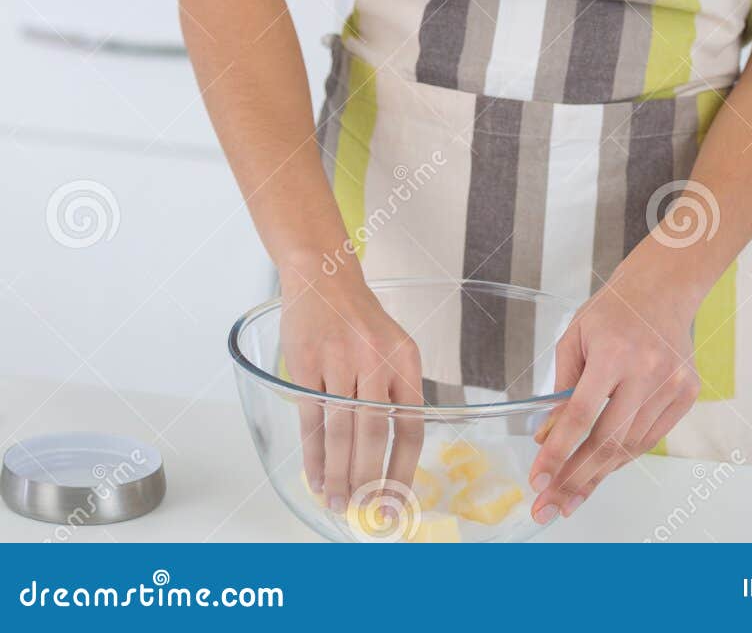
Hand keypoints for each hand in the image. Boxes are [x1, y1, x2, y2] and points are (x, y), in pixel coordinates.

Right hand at [280, 255, 423, 517]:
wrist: (323, 274)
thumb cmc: (358, 319)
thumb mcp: (392, 346)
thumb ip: (395, 393)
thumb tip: (389, 461)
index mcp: (405, 358)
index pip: (410, 425)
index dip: (403, 470)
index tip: (396, 503)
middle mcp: (375, 359)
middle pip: (374, 435)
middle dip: (368, 482)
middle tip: (364, 513)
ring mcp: (338, 360)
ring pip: (340, 433)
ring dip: (338, 475)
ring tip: (338, 503)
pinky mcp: (306, 363)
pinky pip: (310, 420)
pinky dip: (312, 455)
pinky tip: (316, 476)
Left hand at [528, 250, 700, 522]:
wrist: (662, 288)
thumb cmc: (612, 311)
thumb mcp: (575, 338)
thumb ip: (560, 389)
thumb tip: (547, 439)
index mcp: (614, 351)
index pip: (581, 414)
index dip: (558, 452)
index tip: (538, 481)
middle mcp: (648, 370)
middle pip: (607, 440)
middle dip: (574, 478)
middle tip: (549, 506)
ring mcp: (673, 384)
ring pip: (630, 446)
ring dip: (597, 475)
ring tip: (570, 497)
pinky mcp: (688, 394)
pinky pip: (650, 439)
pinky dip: (622, 457)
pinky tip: (600, 470)